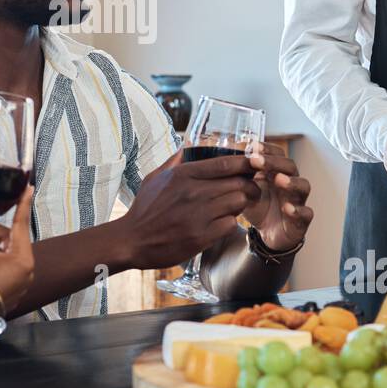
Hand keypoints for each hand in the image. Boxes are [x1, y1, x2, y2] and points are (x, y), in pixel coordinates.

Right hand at [120, 149, 259, 269]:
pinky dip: (230, 223)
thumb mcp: (155, 178)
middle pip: (238, 183)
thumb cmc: (144, 209)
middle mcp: (193, 192)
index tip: (254, 164)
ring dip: (241, 205)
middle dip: (250, 186)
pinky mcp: (201, 236)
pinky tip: (223, 223)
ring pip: (238, 203)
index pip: (226, 164)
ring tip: (237, 206)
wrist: (132, 241)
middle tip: (251, 190)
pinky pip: (230, 224)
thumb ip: (174, 162)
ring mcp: (198, 215)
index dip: (246, 163)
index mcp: (183, 175)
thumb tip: (186, 147)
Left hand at [242, 140, 312, 249]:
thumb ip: (242, 178)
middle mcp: (291, 183)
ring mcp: (298, 200)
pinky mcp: (302, 220)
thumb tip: (228, 161)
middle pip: (290, 167)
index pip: (277, 155)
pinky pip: (305, 213)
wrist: (268, 234)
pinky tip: (288, 208)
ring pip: (303, 186)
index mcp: (277, 172)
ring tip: (279, 179)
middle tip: (257, 160)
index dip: (267, 149)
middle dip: (274, 162)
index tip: (253, 146)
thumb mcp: (247, 191)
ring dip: (292, 182)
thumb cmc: (261, 208)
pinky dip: (298, 210)